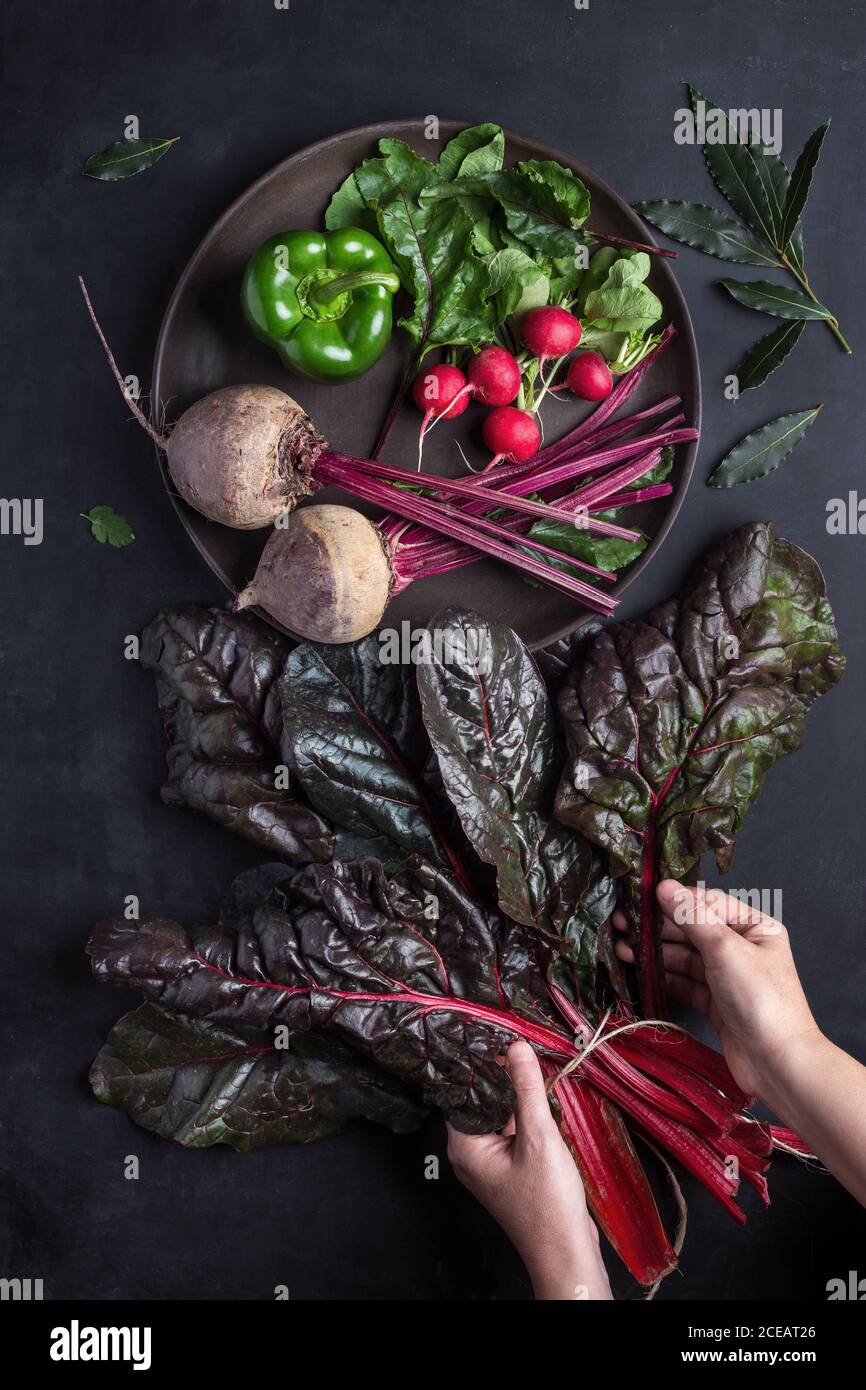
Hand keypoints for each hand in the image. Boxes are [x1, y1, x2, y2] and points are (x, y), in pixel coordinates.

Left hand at [446, 1039, 612, 1299]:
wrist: (566, 1251)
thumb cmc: (546, 1206)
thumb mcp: (538, 1137)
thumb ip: (527, 1089)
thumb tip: (516, 1049)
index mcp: (465, 1147)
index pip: (461, 1093)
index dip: (479, 1067)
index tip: (496, 1040)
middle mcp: (471, 1155)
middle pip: (481, 1103)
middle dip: (502, 1080)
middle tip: (521, 1052)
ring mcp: (491, 1164)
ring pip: (500, 1117)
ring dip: (518, 1098)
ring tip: (535, 1073)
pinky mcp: (511, 1171)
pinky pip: (513, 1133)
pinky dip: (527, 1118)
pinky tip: (544, 1104)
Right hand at [613, 880, 821, 1100]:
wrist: (776, 1063)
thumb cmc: (761, 999)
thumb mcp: (725, 948)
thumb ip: (692, 916)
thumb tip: (663, 887)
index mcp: (756, 927)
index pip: (709, 904)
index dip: (675, 900)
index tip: (641, 897)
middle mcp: (743, 949)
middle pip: (694, 930)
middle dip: (659, 928)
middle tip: (623, 923)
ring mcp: (729, 977)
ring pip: (686, 957)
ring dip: (656, 953)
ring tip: (623, 947)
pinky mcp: (717, 1002)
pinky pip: (686, 983)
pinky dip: (664, 977)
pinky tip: (640, 971)